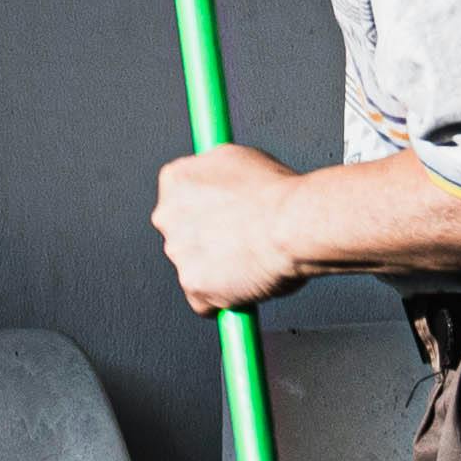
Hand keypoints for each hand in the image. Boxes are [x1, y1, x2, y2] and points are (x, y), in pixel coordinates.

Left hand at [151, 139, 313, 310]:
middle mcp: (168, 214)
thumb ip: (219, 174)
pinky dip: (223, 300)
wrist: (293, 226)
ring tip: (253, 261)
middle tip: (242, 241)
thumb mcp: (243, 159)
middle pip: (183, 234)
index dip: (208, 208)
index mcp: (177, 178)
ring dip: (217, 271)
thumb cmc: (279, 193)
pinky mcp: (193, 284)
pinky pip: (203, 301)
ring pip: (194, 268)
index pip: (180, 197)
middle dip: (208, 241)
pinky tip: (246, 285)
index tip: (224, 215)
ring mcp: (178, 251)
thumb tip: (223, 184)